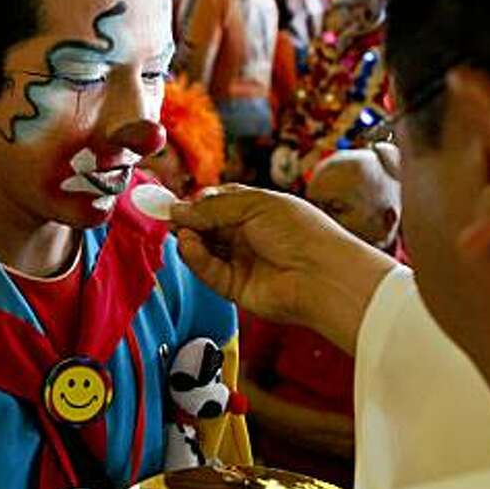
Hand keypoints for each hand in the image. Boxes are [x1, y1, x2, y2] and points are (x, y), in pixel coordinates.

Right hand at [171, 186, 395, 354]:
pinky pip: (208, 271)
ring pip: (204, 249)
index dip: (196, 202)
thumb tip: (179, 208)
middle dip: (188, 220)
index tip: (174, 201)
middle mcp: (248, 235)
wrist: (321, 275)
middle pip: (207, 226)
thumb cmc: (302, 233)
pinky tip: (190, 245)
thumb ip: (213, 207)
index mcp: (257, 210)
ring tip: (182, 230)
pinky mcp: (235, 287)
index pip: (217, 202)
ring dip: (190, 238)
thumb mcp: (255, 205)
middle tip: (168, 215)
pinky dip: (195, 258)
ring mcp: (241, 261)